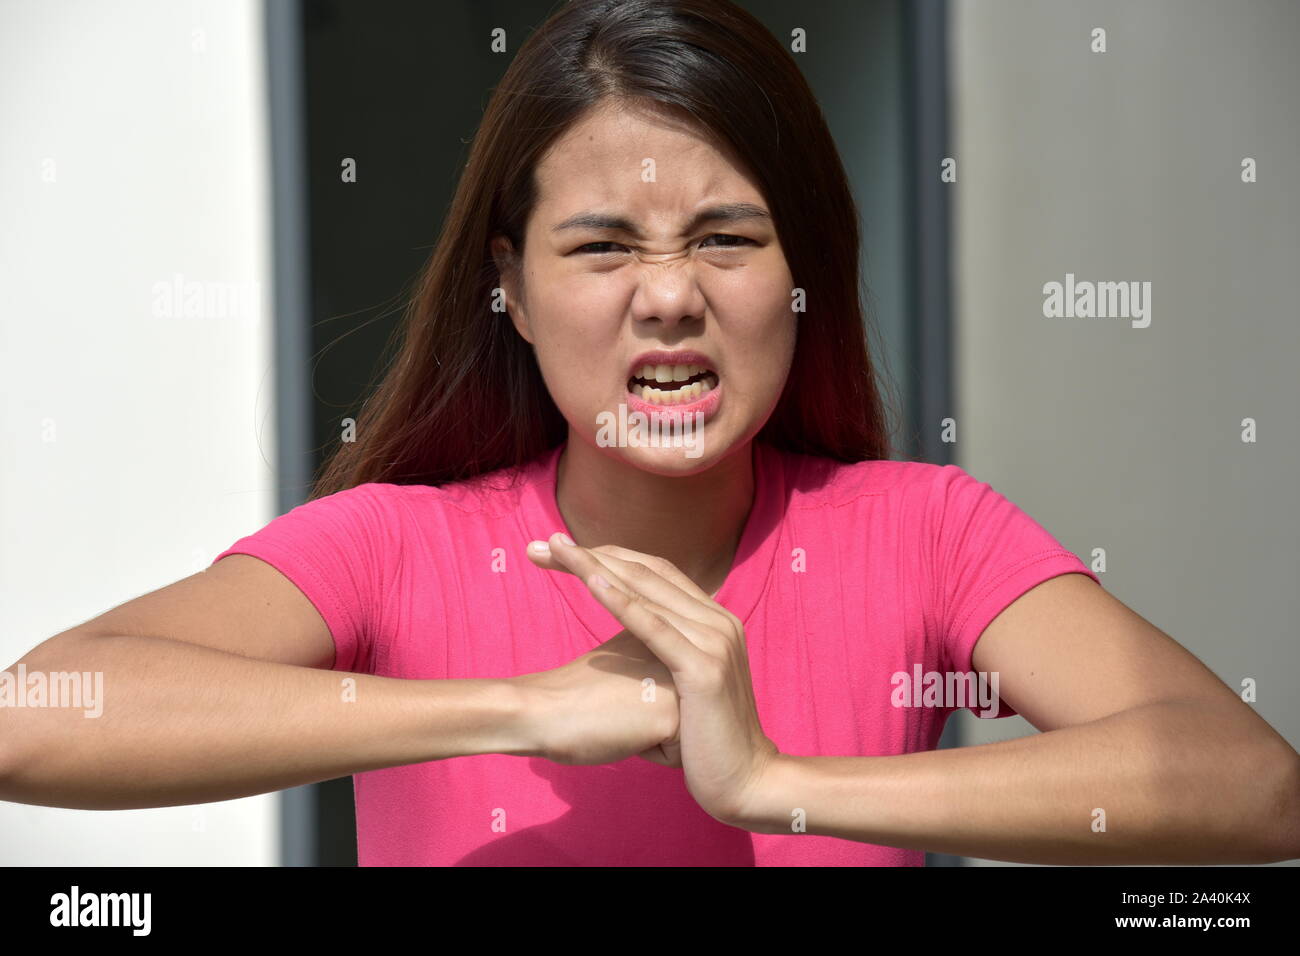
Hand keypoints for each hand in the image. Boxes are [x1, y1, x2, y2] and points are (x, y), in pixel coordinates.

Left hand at [528, 532, 781, 825]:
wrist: (745, 781)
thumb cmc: (704, 739)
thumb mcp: (681, 686)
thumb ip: (661, 657)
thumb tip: (629, 646)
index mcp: (710, 619)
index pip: (653, 571)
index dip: (607, 555)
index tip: (560, 550)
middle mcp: (717, 619)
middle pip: (645, 572)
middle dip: (592, 554)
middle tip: (544, 543)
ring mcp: (714, 640)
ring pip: (646, 591)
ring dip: (597, 567)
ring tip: (558, 549)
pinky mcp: (704, 667)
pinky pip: (653, 625)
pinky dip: (619, 600)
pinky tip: (589, 580)